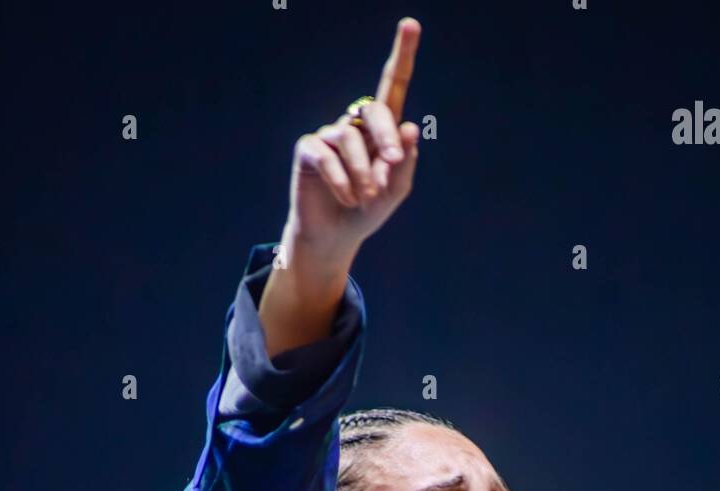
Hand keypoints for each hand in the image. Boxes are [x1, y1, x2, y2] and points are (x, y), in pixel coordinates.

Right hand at [285, 16, 421, 264]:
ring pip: (350, 137)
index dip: (402, 56)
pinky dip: (341, 180)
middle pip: (372, 108)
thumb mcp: (393, 193)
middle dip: (386, 134)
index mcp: (381, 131)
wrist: (335, 237)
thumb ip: (403, 165)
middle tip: (393, 163)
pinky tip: (347, 198)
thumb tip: (409, 128)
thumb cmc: (366, 212)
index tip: (410, 24)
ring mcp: (329, 135)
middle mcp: (355, 125)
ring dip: (362, 172)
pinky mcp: (309, 150)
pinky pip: (327, 155)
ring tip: (363, 199)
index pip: (393, 87)